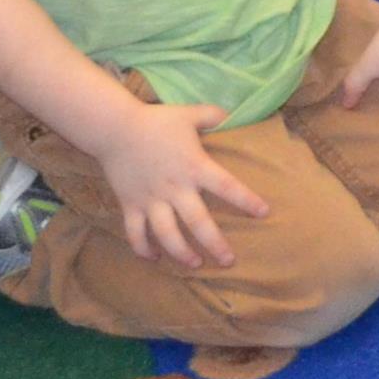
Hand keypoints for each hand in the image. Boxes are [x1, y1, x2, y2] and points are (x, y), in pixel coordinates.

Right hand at [99, 92, 269, 270]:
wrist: (114, 128)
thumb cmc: (155, 121)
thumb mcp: (189, 114)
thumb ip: (214, 116)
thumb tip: (233, 115)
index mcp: (194, 166)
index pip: (227, 186)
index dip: (246, 200)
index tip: (264, 213)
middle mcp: (174, 187)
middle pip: (197, 222)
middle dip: (214, 244)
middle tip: (228, 261)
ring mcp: (150, 199)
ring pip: (166, 234)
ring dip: (181, 253)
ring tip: (195, 264)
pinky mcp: (130, 204)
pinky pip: (135, 233)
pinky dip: (143, 248)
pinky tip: (154, 258)